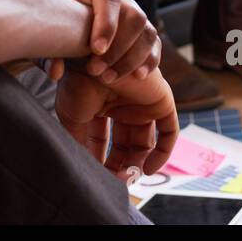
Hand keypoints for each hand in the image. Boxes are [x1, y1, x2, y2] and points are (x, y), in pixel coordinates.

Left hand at [47, 0, 159, 84]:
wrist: (62, 26)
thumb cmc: (52, 28)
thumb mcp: (45, 38)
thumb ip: (49, 54)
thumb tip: (56, 71)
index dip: (106, 24)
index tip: (96, 50)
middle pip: (132, 14)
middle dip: (117, 47)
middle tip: (96, 71)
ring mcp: (130, 8)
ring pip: (145, 29)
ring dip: (130, 58)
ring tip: (108, 78)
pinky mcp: (141, 27)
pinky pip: (153, 42)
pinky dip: (149, 60)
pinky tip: (138, 75)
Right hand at [55, 66, 178, 180]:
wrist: (91, 58)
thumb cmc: (77, 84)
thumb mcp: (73, 119)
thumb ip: (79, 144)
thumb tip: (84, 171)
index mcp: (100, 106)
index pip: (103, 141)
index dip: (101, 162)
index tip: (97, 179)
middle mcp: (122, 104)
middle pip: (126, 145)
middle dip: (120, 166)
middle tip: (115, 181)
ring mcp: (142, 102)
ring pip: (146, 142)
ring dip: (138, 163)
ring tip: (129, 177)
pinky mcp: (161, 100)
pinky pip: (169, 130)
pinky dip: (162, 152)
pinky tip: (147, 168)